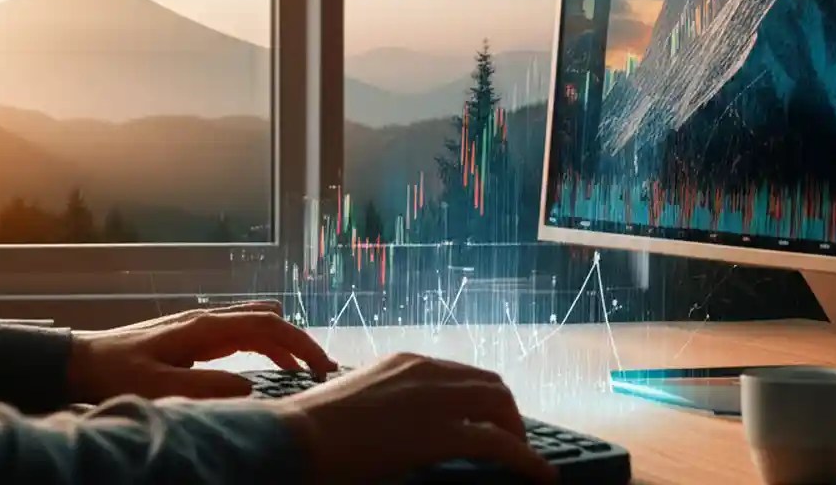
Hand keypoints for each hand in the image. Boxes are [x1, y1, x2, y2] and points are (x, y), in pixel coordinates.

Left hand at [67, 301, 337, 402]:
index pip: (267, 324)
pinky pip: (242, 335)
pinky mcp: (195, 336)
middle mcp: (208, 320)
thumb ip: (205, 387)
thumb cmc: (116, 373)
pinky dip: (267, 346)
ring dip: (285, 343)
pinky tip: (273, 366)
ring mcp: (202, 326)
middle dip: (299, 341)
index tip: (321, 365)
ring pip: (258, 325)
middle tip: (322, 370)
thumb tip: (251, 385)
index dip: (300, 342)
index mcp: (204, 327)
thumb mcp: (159, 386)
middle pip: (269, 320)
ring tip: (306, 370)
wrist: (82, 360)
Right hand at [272, 353, 555, 484]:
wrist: (296, 438)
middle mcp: (427, 371)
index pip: (461, 374)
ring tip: (524, 459)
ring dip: (518, 433)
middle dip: (506, 413)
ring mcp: (437, 398)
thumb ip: (384, 406)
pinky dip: (526, 460)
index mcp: (405, 362)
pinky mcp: (442, 432)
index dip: (482, 400)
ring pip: (501, 407)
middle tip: (510, 443)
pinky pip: (501, 444)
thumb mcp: (355, 404)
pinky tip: (540, 476)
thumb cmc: (311, 430)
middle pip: (490, 385)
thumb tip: (393, 427)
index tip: (487, 421)